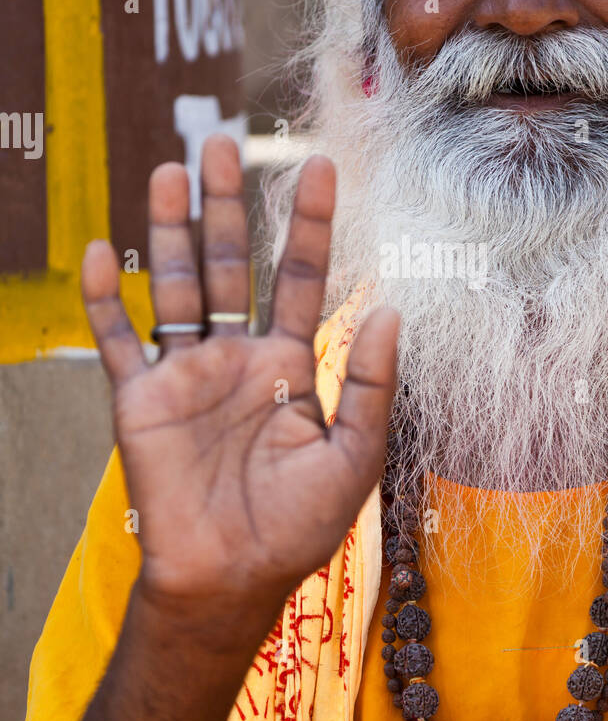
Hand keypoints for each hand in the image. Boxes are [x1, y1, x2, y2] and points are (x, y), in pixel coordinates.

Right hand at [81, 135, 398, 646]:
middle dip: (227, 204)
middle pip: (231, 264)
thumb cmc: (297, 528)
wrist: (230, 579)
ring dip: (172, 229)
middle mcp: (237, 357)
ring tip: (170, 169)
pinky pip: (116, 340)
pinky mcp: (140, 398)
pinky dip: (103, 299)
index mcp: (289, 364)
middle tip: (223, 141)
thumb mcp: (354, 455)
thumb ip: (372, 384)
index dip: (311, 225)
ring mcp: (186, 373)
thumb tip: (393, 310)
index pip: (302, 278)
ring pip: (175, 284)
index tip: (323, 169)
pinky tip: (101, 251)